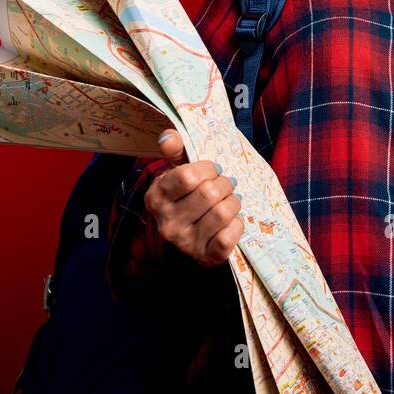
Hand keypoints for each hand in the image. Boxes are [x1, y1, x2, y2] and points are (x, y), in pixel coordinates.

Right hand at [143, 127, 243, 267]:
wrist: (187, 235)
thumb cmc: (185, 196)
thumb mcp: (176, 171)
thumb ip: (175, 151)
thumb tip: (169, 136)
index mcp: (157, 197)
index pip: (188, 176)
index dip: (208, 169)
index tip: (212, 170)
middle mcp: (167, 223)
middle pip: (209, 194)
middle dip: (225, 184)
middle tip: (226, 184)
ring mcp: (185, 243)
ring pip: (223, 213)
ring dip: (233, 202)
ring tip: (230, 200)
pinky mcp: (205, 257)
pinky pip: (230, 236)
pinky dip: (237, 224)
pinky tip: (231, 220)